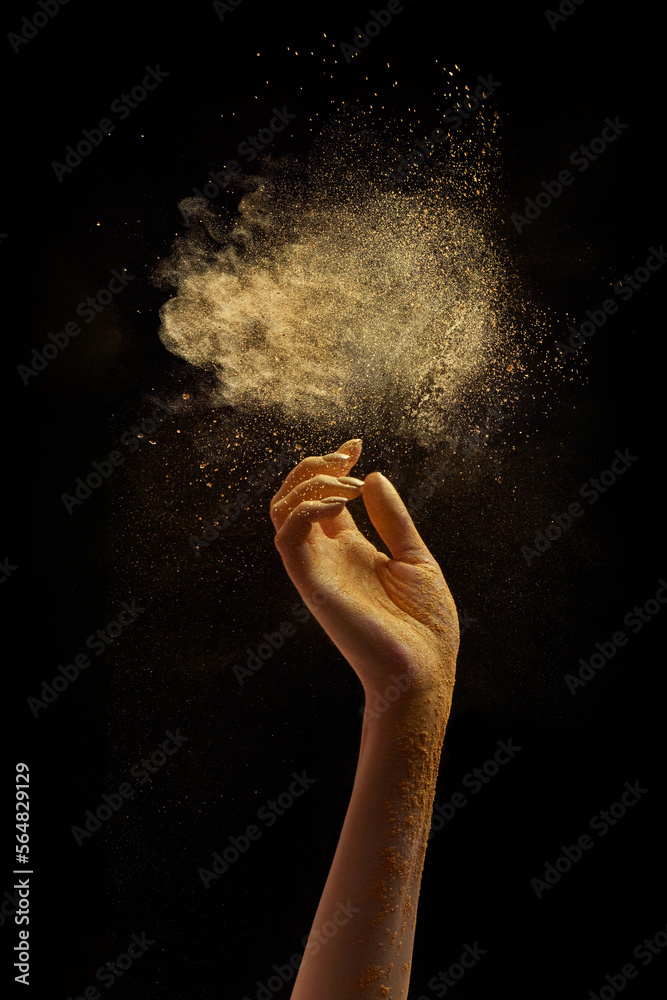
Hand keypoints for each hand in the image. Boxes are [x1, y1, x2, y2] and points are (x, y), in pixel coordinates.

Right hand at [270, 438, 458, 697]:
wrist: (424, 670)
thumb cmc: (424, 625)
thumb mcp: (415, 558)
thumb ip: (393, 519)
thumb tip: (373, 477)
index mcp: (350, 551)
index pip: (324, 499)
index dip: (332, 467)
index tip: (355, 446)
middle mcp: (327, 557)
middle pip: (293, 499)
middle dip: (312, 468)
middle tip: (345, 457)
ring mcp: (316, 570)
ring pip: (280, 512)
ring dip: (307, 484)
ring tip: (346, 483)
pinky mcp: (312, 585)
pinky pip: (288, 538)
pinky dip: (305, 510)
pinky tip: (338, 504)